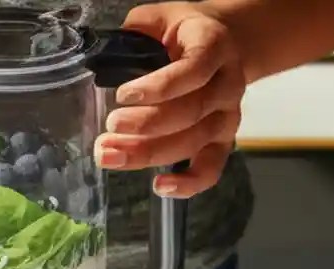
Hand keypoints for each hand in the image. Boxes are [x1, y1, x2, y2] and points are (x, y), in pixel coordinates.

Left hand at [95, 2, 246, 198]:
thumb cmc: (183, 33)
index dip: (159, 87)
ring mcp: (227, 116)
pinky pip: (212, 168)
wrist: (225, 44)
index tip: (123, 95)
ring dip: (150, 153)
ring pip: (194, 142)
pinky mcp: (223, 141)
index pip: (193, 70)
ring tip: (110, 155)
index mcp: (213, 46)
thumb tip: (106, 55)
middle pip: (191, 112)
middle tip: (109, 129)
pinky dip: (189, 183)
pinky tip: (160, 186)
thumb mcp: (160, 17)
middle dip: (146, 125)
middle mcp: (227, 83)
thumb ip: (137, 30)